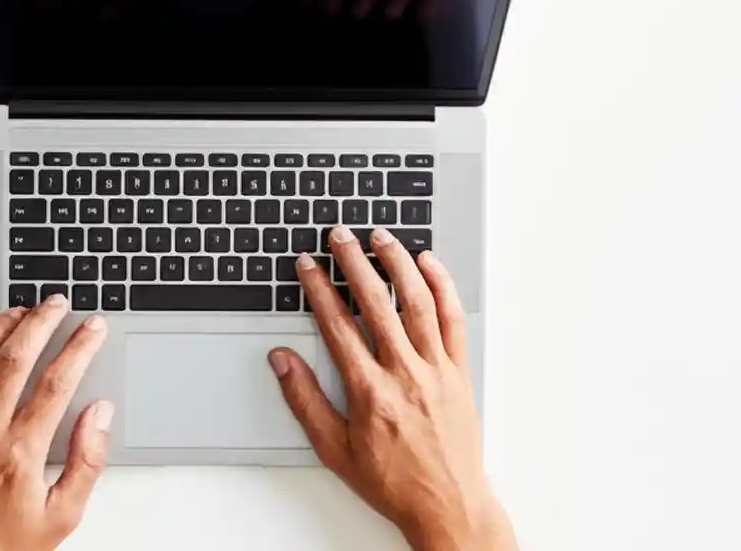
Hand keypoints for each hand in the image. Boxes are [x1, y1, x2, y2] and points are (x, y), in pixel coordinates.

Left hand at [0, 296, 111, 550]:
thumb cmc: (4, 549)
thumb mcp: (63, 514)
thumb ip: (86, 460)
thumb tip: (99, 414)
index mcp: (21, 454)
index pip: (58, 382)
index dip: (79, 347)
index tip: (93, 327)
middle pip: (15, 360)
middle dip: (41, 323)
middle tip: (57, 304)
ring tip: (17, 312)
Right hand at [271, 226, 515, 550]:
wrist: (448, 504)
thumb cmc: (392, 481)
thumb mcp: (334, 449)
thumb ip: (305, 400)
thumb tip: (281, 361)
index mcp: (369, 391)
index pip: (337, 325)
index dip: (318, 289)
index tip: (307, 265)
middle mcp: (404, 373)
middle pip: (375, 303)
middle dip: (353, 263)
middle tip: (338, 236)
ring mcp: (436, 369)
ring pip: (417, 302)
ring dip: (397, 263)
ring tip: (380, 238)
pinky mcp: (459, 372)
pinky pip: (452, 319)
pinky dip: (441, 286)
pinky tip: (428, 264)